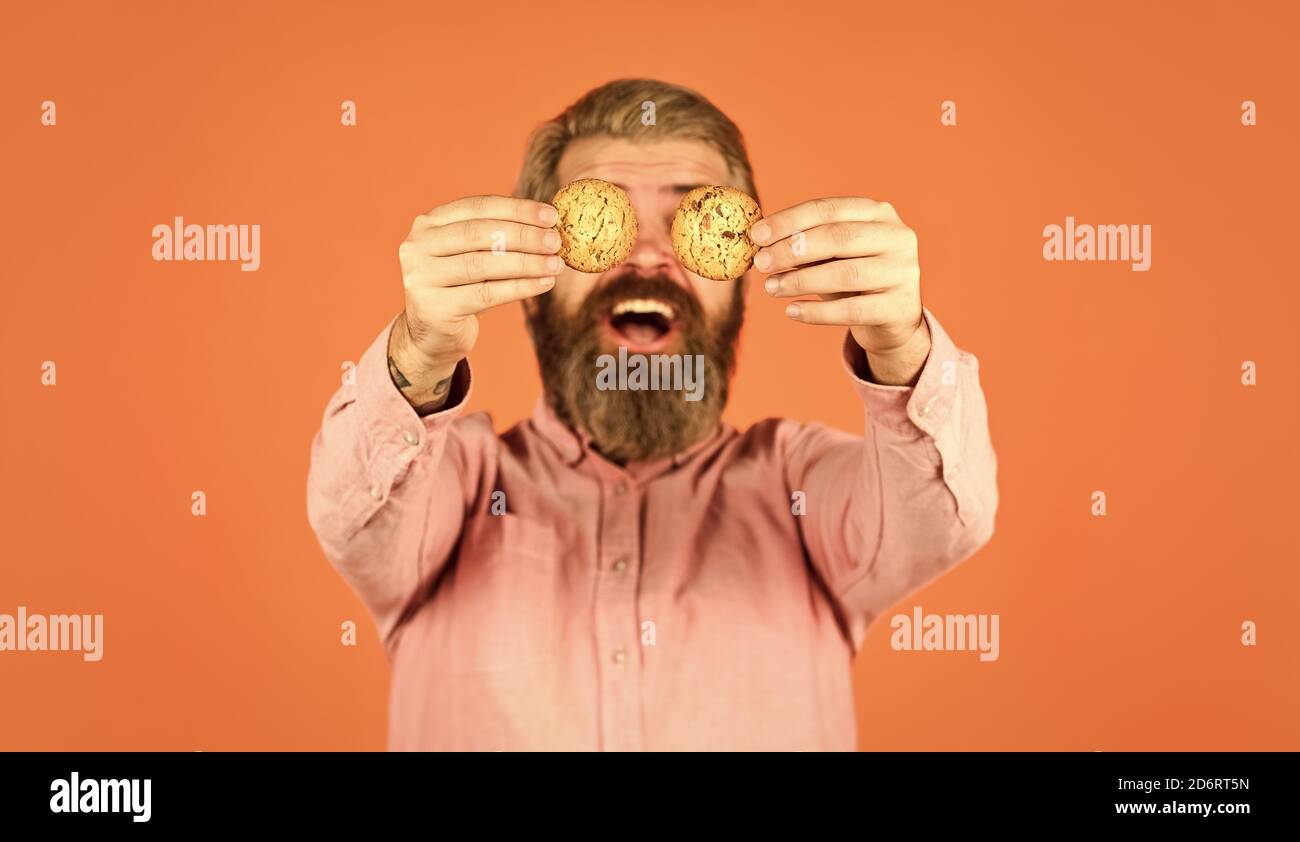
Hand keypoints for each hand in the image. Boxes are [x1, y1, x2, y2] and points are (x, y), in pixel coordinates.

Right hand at [389, 196, 562, 411]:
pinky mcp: (434, 308)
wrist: (431, 335)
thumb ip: (498, 237)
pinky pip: (486, 294)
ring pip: (483, 265)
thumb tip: (549, 224)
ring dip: (526, 263)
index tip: (551, 215)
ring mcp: (422, 277)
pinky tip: (544, 284)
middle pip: (479, 234)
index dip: (517, 209)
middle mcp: (418, 246)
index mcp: (429, 223)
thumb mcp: (473, 256)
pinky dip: (519, 288)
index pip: (478, 207)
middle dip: (524, 235)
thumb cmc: (461, 288)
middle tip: (556, 241)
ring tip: (556, 264)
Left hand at [750, 197, 929, 383]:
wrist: (892, 319)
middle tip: (761, 262)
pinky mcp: (899, 307)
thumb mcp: (833, 255)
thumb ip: (806, 243)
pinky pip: (852, 310)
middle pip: (839, 237)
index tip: (757, 235)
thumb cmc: (854, 279)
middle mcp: (897, 237)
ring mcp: (903, 272)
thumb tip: (759, 240)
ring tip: (771, 287)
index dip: (790, 220)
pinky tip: (791, 311)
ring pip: (846, 274)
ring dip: (801, 280)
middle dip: (793, 249)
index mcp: (878, 213)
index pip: (829, 209)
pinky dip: (817, 312)